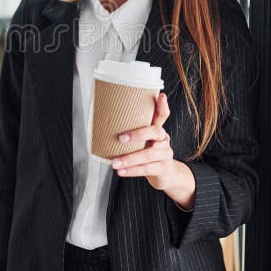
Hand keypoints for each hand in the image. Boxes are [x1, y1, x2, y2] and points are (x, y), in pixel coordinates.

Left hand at [111, 92, 195, 208]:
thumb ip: (131, 132)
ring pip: (149, 154)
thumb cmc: (148, 153)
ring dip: (129, 159)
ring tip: (115, 163)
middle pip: (155, 131)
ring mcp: (165, 153)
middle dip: (138, 134)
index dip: (162, 106)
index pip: (162, 114)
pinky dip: (133, 170)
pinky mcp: (163, 168)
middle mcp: (163, 139)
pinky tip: (122, 171)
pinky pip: (148, 168)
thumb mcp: (143, 141)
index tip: (161, 96)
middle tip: (120, 138)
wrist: (166, 175)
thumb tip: (104, 124)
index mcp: (157, 130)